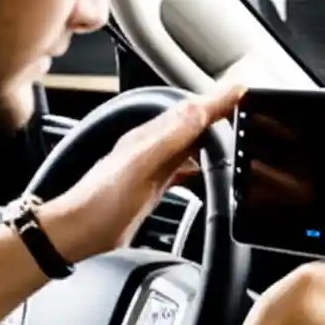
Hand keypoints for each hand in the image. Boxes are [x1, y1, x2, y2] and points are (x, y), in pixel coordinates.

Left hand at [40, 77, 245, 262]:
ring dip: (212, 135)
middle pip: (194, 122)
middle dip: (220, 112)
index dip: (219, 101)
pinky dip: (201, 164)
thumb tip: (198, 110)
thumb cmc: (101, 203)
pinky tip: (207, 171)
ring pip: (190, 143)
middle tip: (247, 106)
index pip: (192, 111)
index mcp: (151, 137)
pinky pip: (183, 168)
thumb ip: (169, 138)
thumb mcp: (139, 167)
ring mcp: (153, 166)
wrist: (77, 232)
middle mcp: (153, 147)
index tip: (244, 91)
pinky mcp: (153, 186)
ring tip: (234, 132)